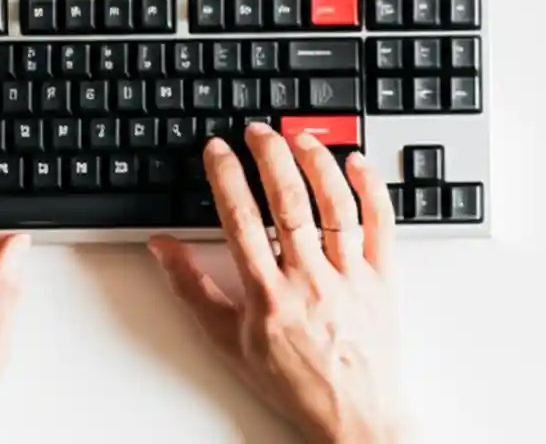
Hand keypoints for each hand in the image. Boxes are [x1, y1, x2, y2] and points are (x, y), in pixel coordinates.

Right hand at [149, 124, 405, 443]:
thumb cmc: (292, 381)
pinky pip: (381, 224)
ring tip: (299, 136)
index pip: (241, 219)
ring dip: (316, 162)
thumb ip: (191, 289)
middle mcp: (310, 280)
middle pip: (288, 202)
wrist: (353, 417)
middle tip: (256, 130)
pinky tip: (356, 161)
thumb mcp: (227, 341)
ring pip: (335, 205)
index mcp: (268, 295)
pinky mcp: (383, 278)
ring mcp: (350, 277)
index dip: (226, 177)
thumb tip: (162, 247)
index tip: (217, 150)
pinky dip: (371, 188)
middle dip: (269, 156)